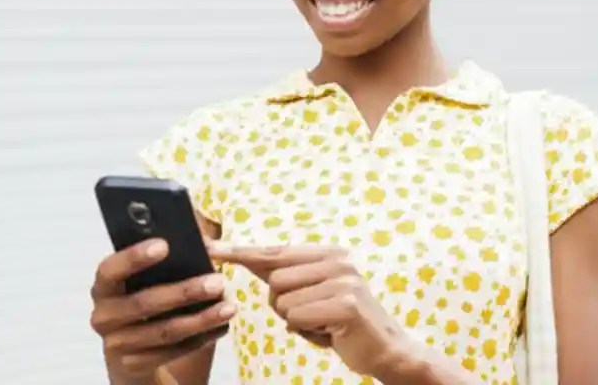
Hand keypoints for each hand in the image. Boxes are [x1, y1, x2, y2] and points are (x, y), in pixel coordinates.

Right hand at [90, 239, 236, 382]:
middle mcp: (103, 316)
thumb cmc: (142, 301)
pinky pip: (172, 352)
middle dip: (185, 292)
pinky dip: (200, 339)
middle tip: (217, 282)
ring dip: (201, 319)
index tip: (164, 245)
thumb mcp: (142, 281)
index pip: (110, 269)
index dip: (134, 257)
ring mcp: (116, 344)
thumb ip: (162, 263)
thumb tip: (202, 244)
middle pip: (144, 303)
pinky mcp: (134, 366)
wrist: (129, 350)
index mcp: (103, 287)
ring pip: (164, 331)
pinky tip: (220, 327)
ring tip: (228, 307)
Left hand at [210, 243, 409, 378]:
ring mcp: (343, 281)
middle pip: (274, 280)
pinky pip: (297, 318)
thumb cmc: (343, 323)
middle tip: (313, 315)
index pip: (274, 251)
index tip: (211, 247)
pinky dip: (307, 331)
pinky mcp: (346, 304)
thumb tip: (247, 257)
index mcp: (328, 254)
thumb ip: (286, 276)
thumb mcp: (314, 293)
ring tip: (324, 323)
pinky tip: (331, 332)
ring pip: (283, 301)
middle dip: (283, 305)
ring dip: (296, 320)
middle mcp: (337, 261)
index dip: (241, 251)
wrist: (387, 350)